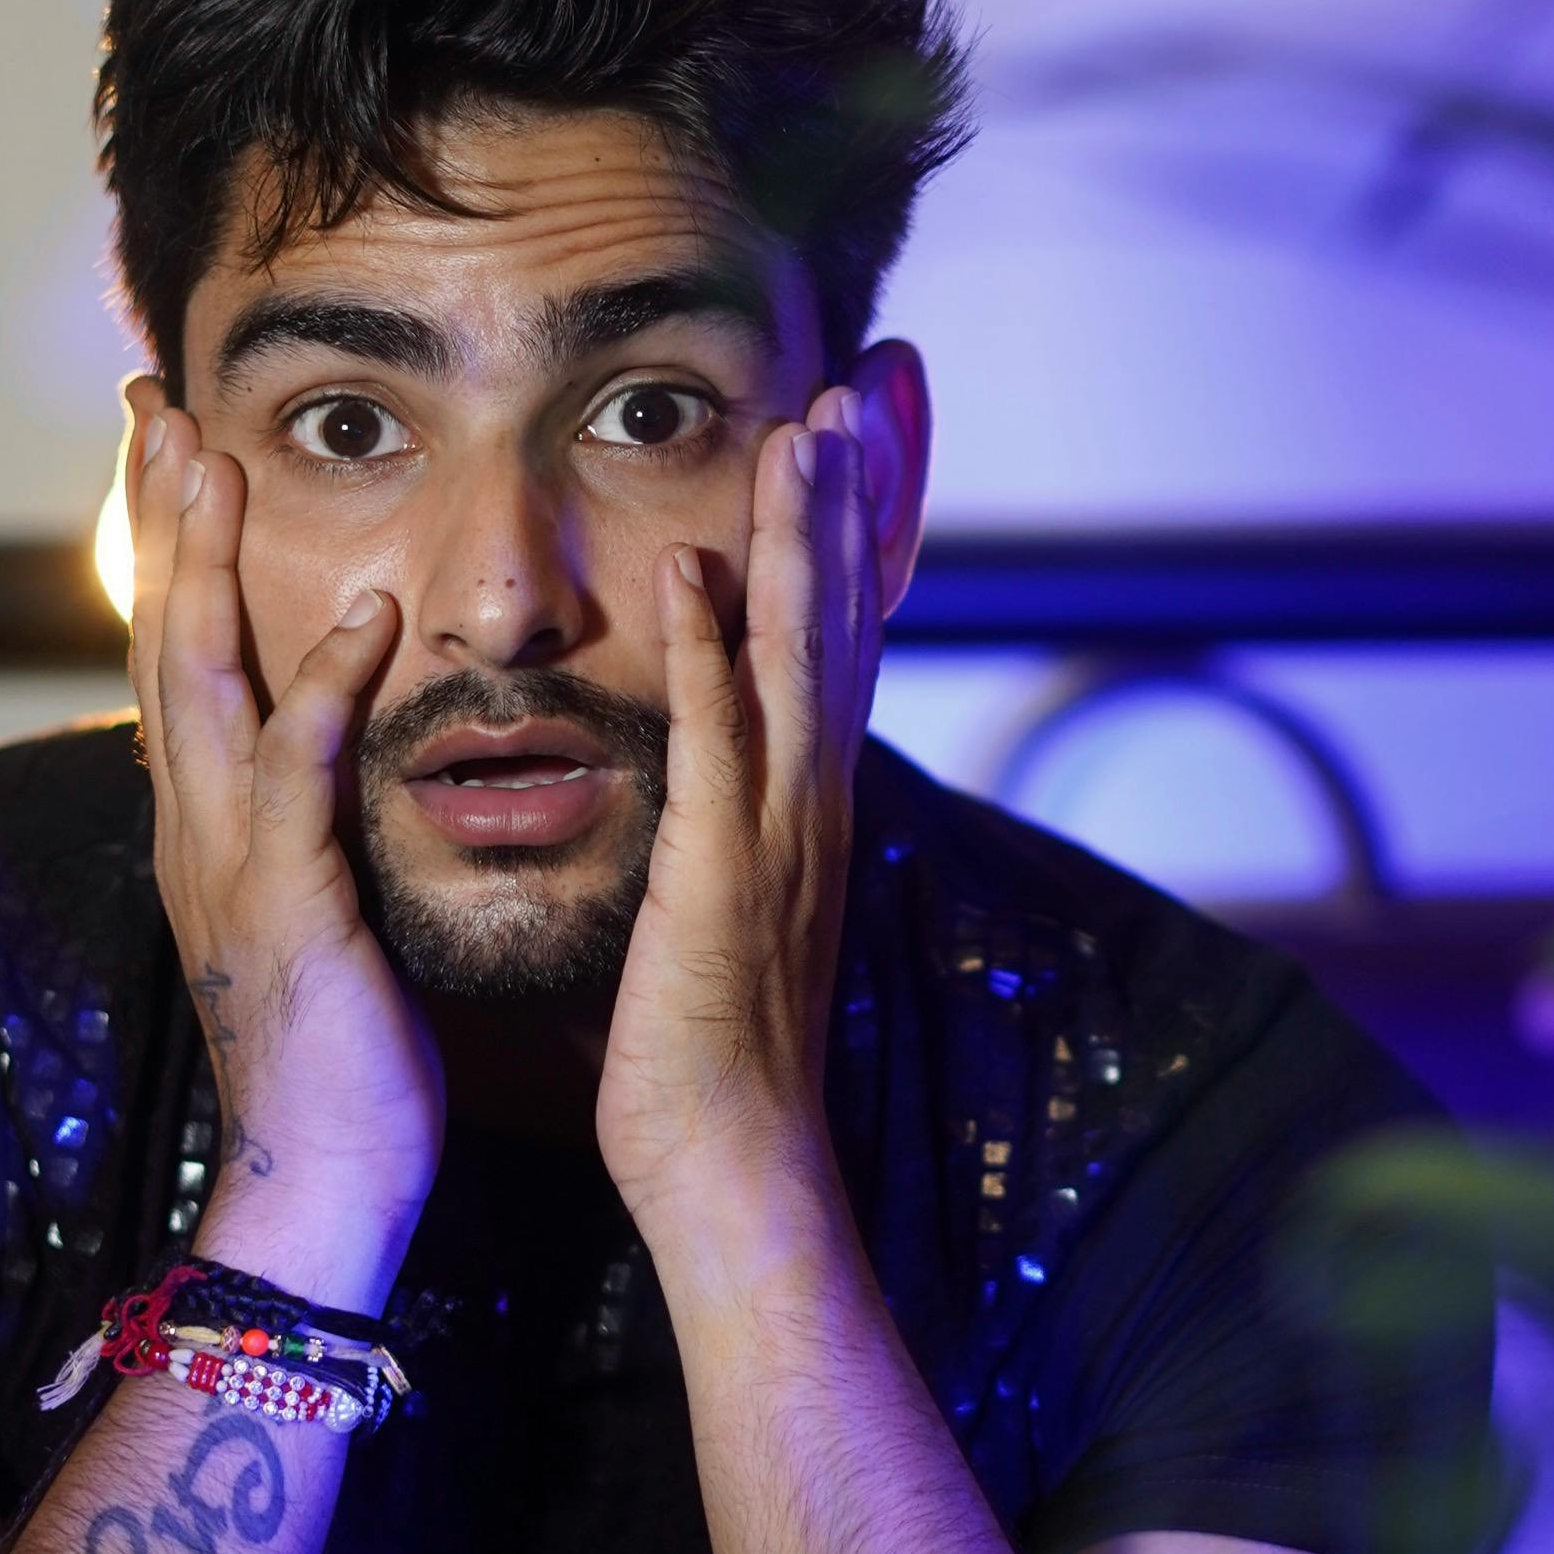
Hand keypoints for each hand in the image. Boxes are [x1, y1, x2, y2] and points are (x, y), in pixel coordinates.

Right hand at [127, 403, 443, 1305]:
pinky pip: (295, 779)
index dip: (167, 547)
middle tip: (153, 402)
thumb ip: (303, 825)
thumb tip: (310, 757)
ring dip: (209, 566)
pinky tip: (363, 614)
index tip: (170, 443)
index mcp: (206, 829)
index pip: (176, 656)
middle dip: (155, 516)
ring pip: (203, 684)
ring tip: (220, 456)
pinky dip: (320, 689)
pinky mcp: (289, 909)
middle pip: (161, 640)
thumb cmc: (342, 1056)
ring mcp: (229, 867)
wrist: (326, 1188)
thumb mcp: (314, 912)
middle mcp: (195, 831)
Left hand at [595, 387, 878, 1256]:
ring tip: (800, 428)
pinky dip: (710, 653)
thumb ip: (729, 826)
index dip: (856, 537)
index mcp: (810, 808)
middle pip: (847, 622)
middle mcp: (815, 804)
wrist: (733, 1165)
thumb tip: (717, 772)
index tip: (861, 437)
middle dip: (852, 502)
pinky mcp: (724, 875)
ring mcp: (780, 835)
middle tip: (856, 388)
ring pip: (801, 657)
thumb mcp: (727, 914)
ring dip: (800, 539)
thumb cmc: (710, 1055)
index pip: (846, 643)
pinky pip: (718, 743)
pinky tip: (693, 571)